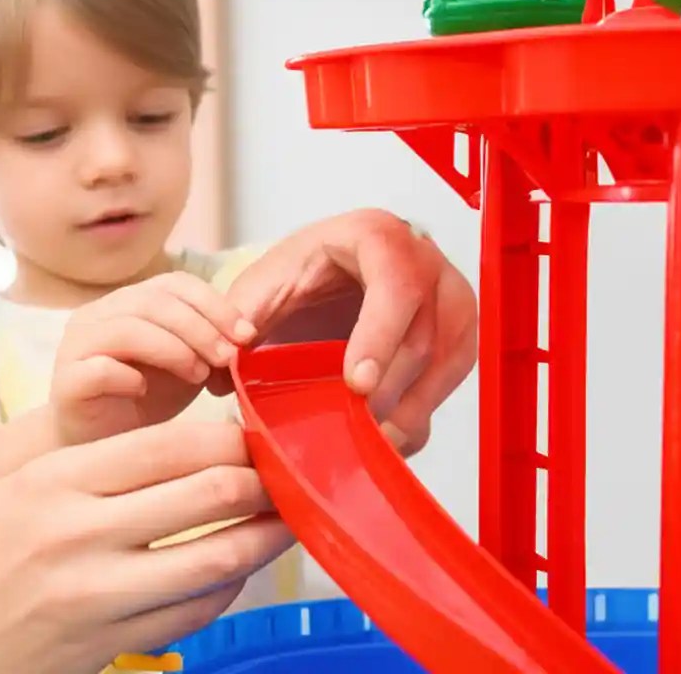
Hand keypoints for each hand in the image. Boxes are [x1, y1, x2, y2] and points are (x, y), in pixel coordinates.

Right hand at [0, 420, 292, 673]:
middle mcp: (77, 534)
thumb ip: (83, 471)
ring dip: (265, 536)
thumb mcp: (7, 497)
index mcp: (51, 483)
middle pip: (206, 492)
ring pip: (217, 557)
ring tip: (285, 520)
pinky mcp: (113, 645)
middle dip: (261, 480)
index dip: (227, 439)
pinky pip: (194, 611)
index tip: (252, 437)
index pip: (167, 444)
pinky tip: (236, 571)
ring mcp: (98, 596)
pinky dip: (227, 587)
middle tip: (283, 474)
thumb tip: (172, 453)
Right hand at [50, 272, 256, 444]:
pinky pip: (99, 368)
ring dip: (172, 349)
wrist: (99, 447)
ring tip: (199, 376)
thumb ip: (209, 342)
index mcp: (128, 302)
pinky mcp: (65, 381)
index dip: (214, 304)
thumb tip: (246, 335)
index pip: (174, 284)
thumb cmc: (145, 401)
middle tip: (227, 358)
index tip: (246, 335)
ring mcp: (76, 346)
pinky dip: (129, 376)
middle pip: (153, 302)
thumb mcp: (187, 364)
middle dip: (200, 328)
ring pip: (127, 329)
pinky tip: (146, 391)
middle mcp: (97, 315)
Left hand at [226, 208, 477, 455]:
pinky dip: (419, 415)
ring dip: (410, 409)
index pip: (395, 285)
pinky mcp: (457, 335)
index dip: (380, 336)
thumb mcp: (265, 284)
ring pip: (448, 361)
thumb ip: (241, 318)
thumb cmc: (301, 272)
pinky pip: (449, 382)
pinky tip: (384, 440)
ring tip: (367, 444)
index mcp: (377, 236)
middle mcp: (426, 261)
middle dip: (391, 390)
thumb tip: (223, 369)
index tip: (356, 385)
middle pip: (427, 333)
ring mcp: (450, 299)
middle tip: (355, 430)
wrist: (332, 268)